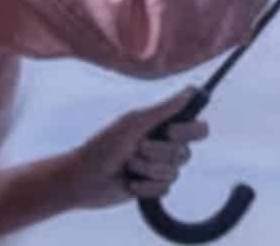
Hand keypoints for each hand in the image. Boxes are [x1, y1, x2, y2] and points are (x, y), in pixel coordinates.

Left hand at [59, 87, 208, 209]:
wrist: (82, 179)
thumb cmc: (103, 145)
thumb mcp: (133, 123)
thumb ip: (164, 109)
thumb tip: (192, 89)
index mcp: (163, 126)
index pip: (197, 128)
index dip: (189, 131)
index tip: (169, 132)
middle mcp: (165, 146)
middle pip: (186, 153)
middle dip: (159, 153)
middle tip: (137, 149)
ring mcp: (159, 167)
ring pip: (174, 172)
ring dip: (148, 170)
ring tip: (127, 166)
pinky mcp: (152, 188)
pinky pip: (164, 189)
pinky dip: (145, 187)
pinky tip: (129, 182)